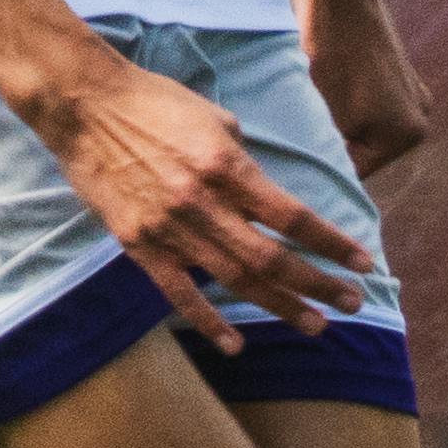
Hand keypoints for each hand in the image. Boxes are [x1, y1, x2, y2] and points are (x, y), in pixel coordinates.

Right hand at [28, 49, 375, 348]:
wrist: (84, 107)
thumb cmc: (156, 103)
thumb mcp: (218, 121)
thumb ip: (245, 163)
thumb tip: (267, 194)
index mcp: (228, 169)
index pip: (294, 218)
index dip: (332, 244)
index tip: (363, 263)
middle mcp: (202, 204)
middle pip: (271, 258)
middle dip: (318, 284)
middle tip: (353, 304)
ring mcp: (168, 228)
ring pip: (234, 279)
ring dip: (279, 305)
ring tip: (316, 325)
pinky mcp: (137, 244)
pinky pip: (178, 292)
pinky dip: (207, 321)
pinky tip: (235, 344)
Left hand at [304, 0, 434, 179]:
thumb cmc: (329, 53)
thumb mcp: (327, 116)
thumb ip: (336, 153)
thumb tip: (327, 183)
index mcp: (409, 134)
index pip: (356, 174)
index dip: (322, 166)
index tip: (294, 154)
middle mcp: (420, 118)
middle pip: (363, 152)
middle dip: (332, 143)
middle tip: (298, 128)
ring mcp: (412, 93)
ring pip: (363, 128)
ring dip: (336, 123)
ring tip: (309, 106)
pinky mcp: (397, 73)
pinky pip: (368, 105)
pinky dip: (344, 103)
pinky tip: (322, 87)